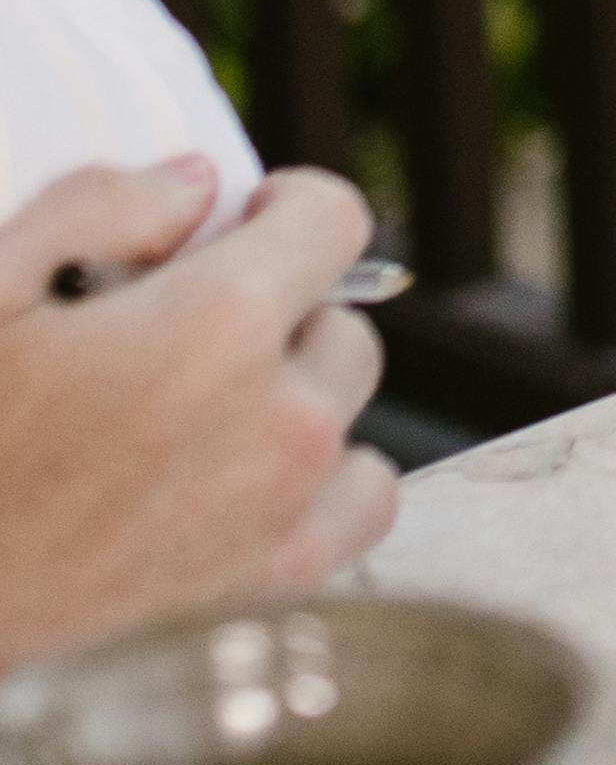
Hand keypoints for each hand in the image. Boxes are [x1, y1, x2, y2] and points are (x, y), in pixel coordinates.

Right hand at [0, 159, 398, 675]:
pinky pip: (365, 503)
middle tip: (180, 332)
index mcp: (220, 324)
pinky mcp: (271, 578)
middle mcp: (281, 415)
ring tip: (206, 406)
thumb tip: (199, 186)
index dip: (287, 205)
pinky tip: (251, 472)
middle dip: (279, 307)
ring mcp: (286, 506)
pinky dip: (328, 481)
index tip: (239, 223)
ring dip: (301, 392)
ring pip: (352, 408)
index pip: (335, 221)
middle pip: (342, 320)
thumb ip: (100, 203)